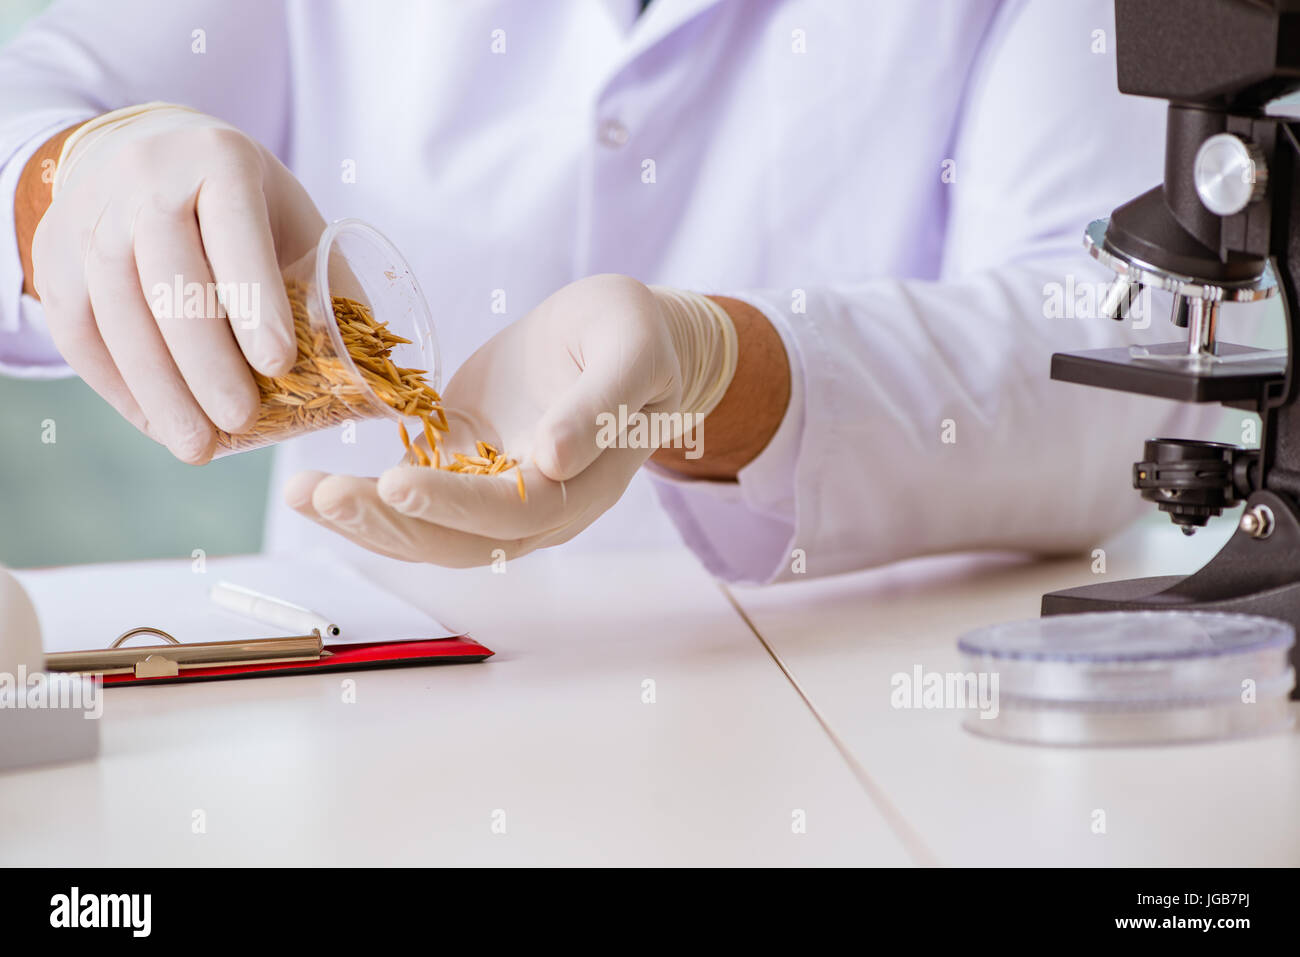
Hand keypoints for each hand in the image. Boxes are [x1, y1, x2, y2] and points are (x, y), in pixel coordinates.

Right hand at [31, 103, 325, 462]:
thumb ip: (331, 288)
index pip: (234, 233)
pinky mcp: (54, 254)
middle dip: (205, 361)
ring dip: (158, 389)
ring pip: (115, 310)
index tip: (279, 364)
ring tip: (198, 445)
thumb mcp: (296, 223)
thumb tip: (379, 380)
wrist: (151, 155)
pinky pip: (77, 328)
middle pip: (167, 280)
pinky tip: (156, 422)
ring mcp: (90, 215)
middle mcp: (145, 179)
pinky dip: (116, 385)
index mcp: (220, 161)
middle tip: (240, 421)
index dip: (254, 300)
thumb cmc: (247, 207)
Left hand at [285, 274, 736, 565]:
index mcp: (582, 486)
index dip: (456, 505)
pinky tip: (313, 488)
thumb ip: (599, 407)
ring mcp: (496, 493)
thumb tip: (552, 461)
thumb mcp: (632, 351)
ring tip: (301, 495)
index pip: (516, 512)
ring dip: (363, 520)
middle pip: (459, 540)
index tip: (396, 482)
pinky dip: (364, 500)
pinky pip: (413, 499)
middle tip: (320, 493)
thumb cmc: (636, 336)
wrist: (624, 338)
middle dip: (386, 522)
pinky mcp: (465, 467)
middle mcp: (536, 508)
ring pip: (427, 531)